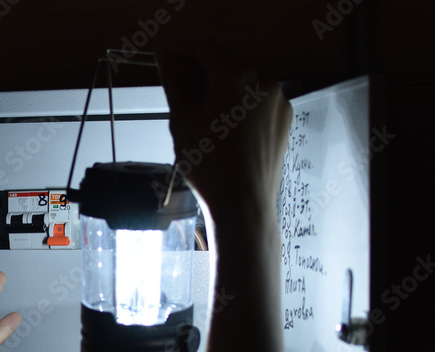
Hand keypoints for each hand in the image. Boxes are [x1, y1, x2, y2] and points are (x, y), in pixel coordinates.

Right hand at [156, 41, 291, 227]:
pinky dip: (242, 113)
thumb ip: (175, 80)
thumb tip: (167, 54)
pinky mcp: (285, 119)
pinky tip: (232, 142)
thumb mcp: (181, 120)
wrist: (243, 204)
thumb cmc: (208, 163)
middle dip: (206, 83)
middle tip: (192, 119)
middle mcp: (263, 80)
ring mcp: (278, 100)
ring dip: (225, 98)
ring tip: (213, 135)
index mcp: (235, 75)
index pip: (206, 48)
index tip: (177, 89)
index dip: (187, 63)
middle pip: (227, 66)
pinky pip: (258, 104)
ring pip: (243, 87)